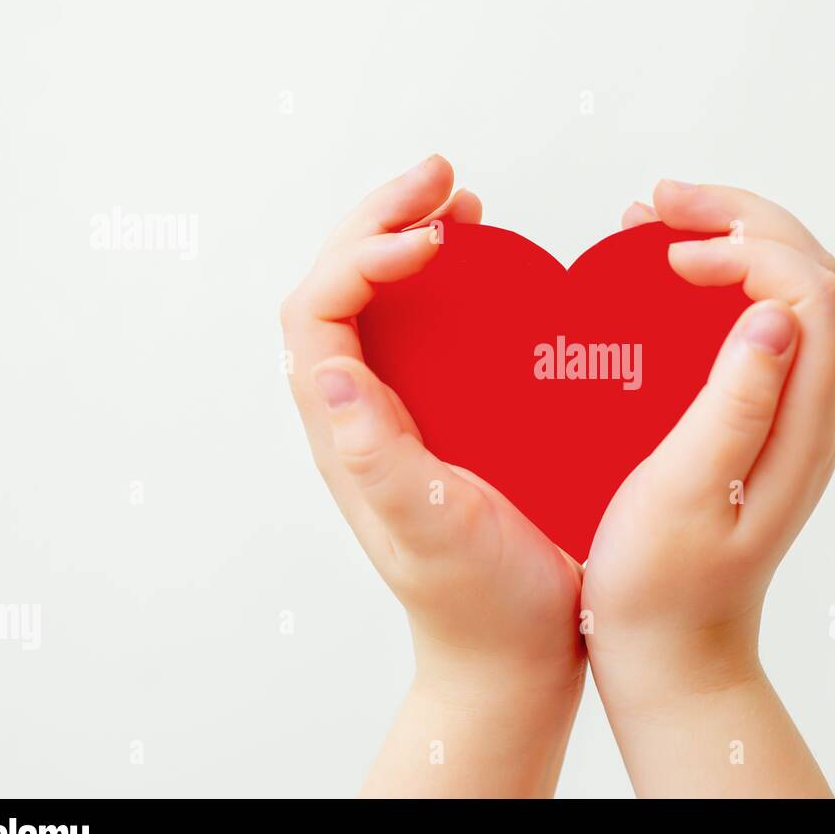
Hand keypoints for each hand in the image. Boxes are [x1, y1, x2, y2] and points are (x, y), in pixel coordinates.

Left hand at [281, 155, 584, 796]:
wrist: (515, 656)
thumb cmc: (483, 604)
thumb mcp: (432, 533)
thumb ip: (377, 459)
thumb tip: (325, 372)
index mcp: (346, 434)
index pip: (320, 311)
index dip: (363, 255)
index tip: (432, 239)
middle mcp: (360, 414)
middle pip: (342, 287)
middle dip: (382, 219)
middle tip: (443, 177)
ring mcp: (400, 413)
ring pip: (381, 300)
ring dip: (409, 236)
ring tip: (461, 203)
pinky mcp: (444, 419)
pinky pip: (428, 330)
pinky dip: (451, 281)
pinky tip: (490, 265)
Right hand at [584, 180, 834, 796]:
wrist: (675, 658)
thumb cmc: (662, 590)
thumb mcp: (686, 498)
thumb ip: (735, 406)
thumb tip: (773, 314)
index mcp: (802, 425)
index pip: (809, 292)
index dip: (745, 244)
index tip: (667, 252)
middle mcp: (811, 411)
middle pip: (808, 273)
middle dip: (739, 218)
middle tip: (658, 201)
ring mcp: (789, 416)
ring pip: (785, 292)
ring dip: (730, 240)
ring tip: (655, 222)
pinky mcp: (758, 423)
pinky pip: (756, 325)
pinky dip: (717, 282)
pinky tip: (661, 278)